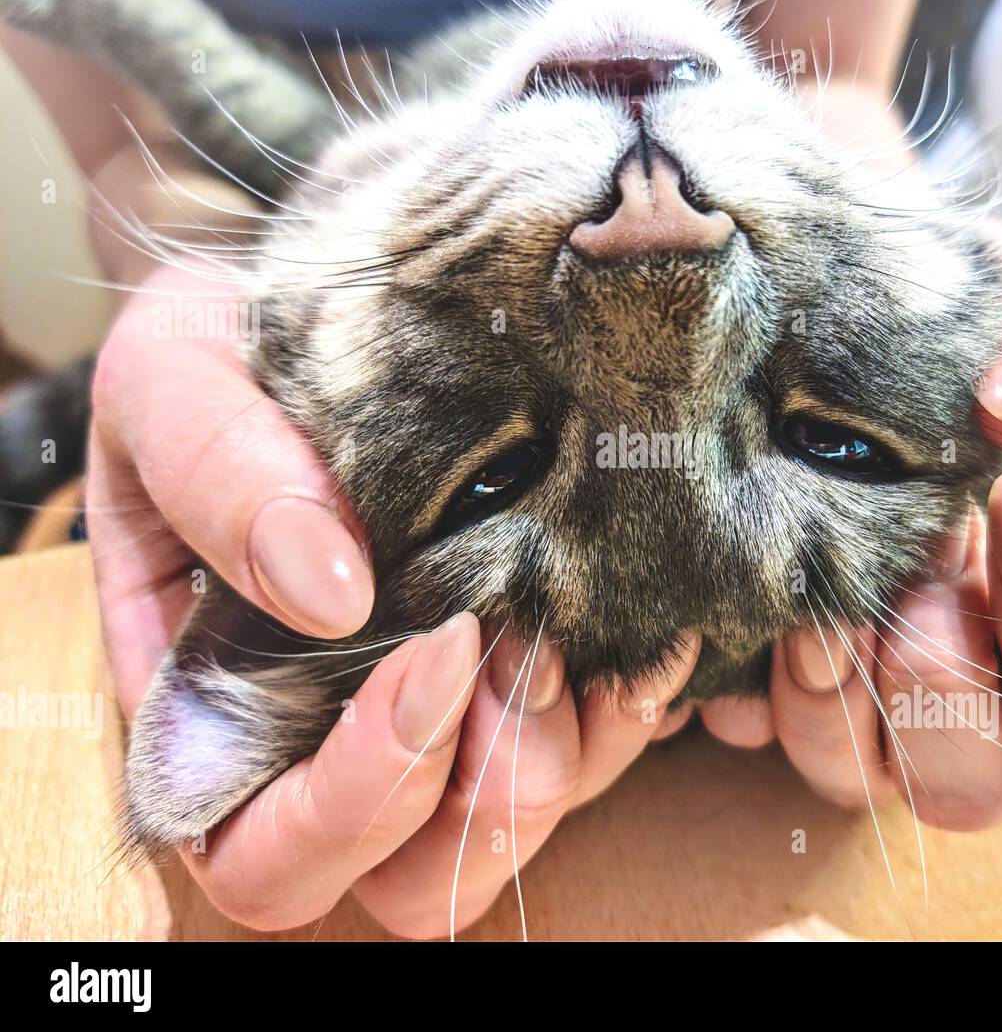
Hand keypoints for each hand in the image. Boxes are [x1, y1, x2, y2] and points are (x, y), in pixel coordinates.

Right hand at [89, 265, 699, 937]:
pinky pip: (596, 749)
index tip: (434, 652)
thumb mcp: (170, 371)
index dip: (355, 798)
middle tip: (514, 649)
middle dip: (479, 792)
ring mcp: (439, 717)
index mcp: (214, 713)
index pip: (268, 853)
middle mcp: (327, 743)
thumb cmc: (226, 346)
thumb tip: (326, 591)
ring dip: (563, 754)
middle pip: (412, 882)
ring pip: (513, 828)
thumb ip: (214, 471)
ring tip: (570, 627)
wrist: (324, 299)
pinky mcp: (521, 674)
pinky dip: (631, 706)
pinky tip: (650, 627)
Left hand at [751, 222, 1001, 827]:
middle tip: (916, 592)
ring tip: (809, 612)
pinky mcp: (757, 669)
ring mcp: (855, 685)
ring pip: (855, 773)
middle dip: (941, 694)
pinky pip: (743, 728)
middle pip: (976, 782)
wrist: (818, 311)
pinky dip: (730, 687)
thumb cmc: (945, 321)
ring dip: (830, 706)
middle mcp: (962, 671)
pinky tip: (722, 613)